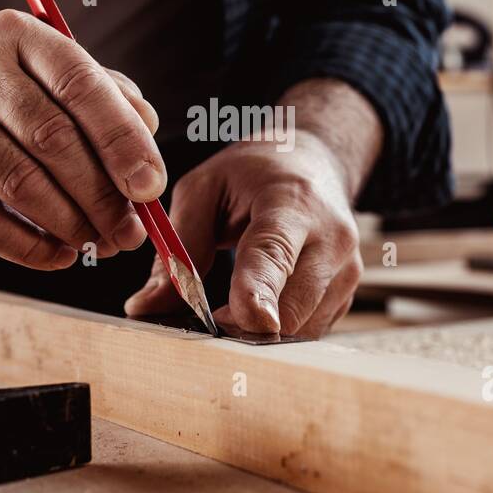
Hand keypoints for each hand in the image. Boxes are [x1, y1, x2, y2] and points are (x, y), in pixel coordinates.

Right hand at [0, 9, 165, 268]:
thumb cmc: (9, 95)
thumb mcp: (56, 78)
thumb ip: (111, 105)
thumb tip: (146, 159)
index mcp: (19, 33)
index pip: (80, 84)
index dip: (121, 140)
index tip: (150, 187)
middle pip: (49, 136)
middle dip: (100, 194)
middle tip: (129, 232)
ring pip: (14, 180)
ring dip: (67, 223)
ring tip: (99, 244)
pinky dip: (25, 246)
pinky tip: (58, 255)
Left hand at [124, 131, 364, 339]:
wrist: (313, 163)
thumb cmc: (253, 175)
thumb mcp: (203, 190)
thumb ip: (177, 249)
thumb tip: (144, 308)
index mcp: (292, 203)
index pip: (274, 254)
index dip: (259, 292)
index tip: (246, 322)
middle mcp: (331, 238)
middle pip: (290, 306)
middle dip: (244, 325)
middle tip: (210, 317)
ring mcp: (347, 269)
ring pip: (299, 328)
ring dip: (259, 330)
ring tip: (237, 302)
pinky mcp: (347, 293)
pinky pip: (308, 329)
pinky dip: (278, 327)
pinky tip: (264, 301)